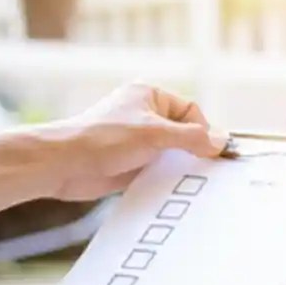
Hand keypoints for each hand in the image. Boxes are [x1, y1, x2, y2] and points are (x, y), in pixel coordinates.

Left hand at [50, 82, 228, 200]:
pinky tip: (173, 188)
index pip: (191, 110)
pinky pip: (160, 169)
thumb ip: (191, 138)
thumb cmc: (103, 139)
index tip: (209, 151)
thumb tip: (222, 141)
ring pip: (173, 153)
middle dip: (194, 150)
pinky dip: (168, 178)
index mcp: (149, 95)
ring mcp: (138, 140)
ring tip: (190, 180)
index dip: (202, 130)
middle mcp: (144, 115)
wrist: (63, 165)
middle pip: (184, 132)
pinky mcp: (131, 162)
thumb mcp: (155, 134)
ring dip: (180, 166)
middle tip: (206, 167)